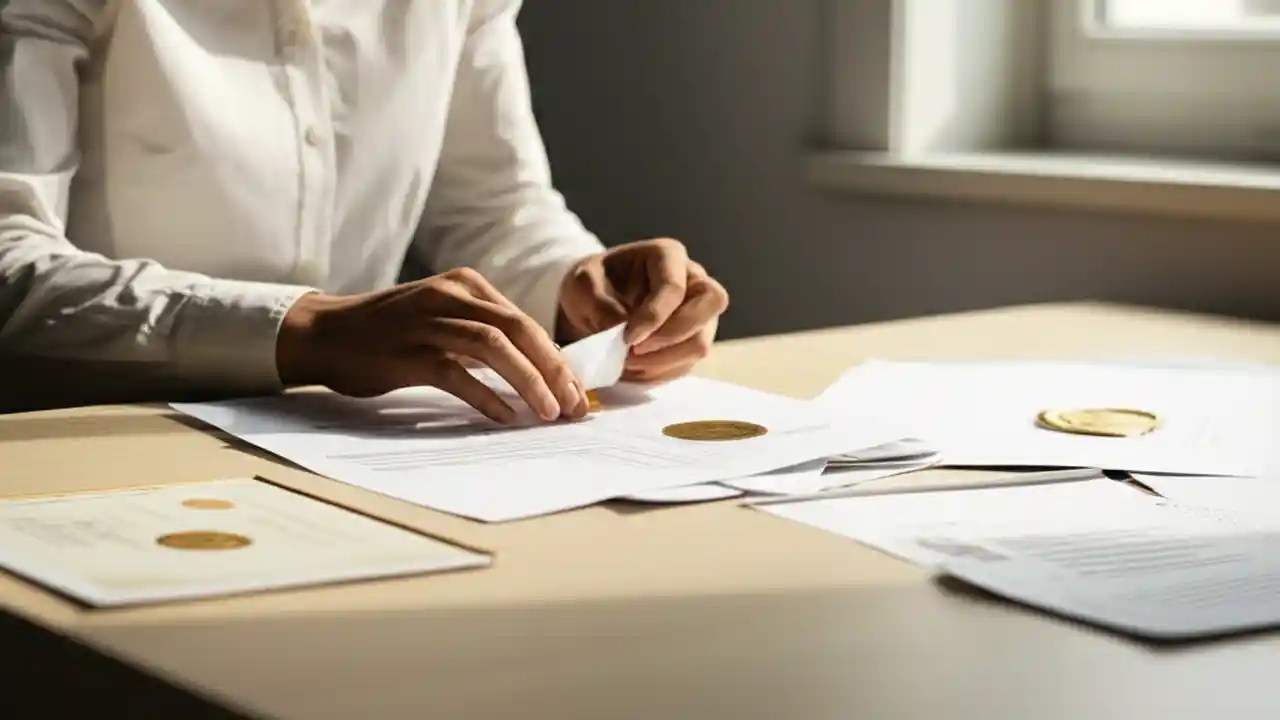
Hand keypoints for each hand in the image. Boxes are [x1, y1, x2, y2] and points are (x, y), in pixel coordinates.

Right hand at [276, 268, 589, 422]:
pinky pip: (456, 373)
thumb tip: (538, 372)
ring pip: (495, 347)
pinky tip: (504, 417)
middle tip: (575, 406)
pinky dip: (485, 396)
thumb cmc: (391, 332)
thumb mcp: (444, 318)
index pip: (526, 322)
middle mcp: (452, 297)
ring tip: (549, 412)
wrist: (326, 333)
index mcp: (467, 285)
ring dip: (529, 382)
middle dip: (553, 370)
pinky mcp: (408, 352)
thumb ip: (484, 335)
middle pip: (519, 330)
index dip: (556, 359)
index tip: (577, 391)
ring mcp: (429, 323)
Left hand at [558, 238, 728, 381]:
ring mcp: (698, 313)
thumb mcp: (581, 286)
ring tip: (626, 362)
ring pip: (701, 342)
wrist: (592, 305)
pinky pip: (686, 364)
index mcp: (667, 256)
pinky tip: (632, 368)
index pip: (674, 287)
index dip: (654, 317)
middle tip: (635, 351)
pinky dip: (658, 372)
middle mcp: (693, 280)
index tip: (626, 338)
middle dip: (672, 336)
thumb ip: (600, 306)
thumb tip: (622, 334)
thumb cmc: (592, 285)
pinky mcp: (691, 342)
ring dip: (662, 360)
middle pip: (711, 304)